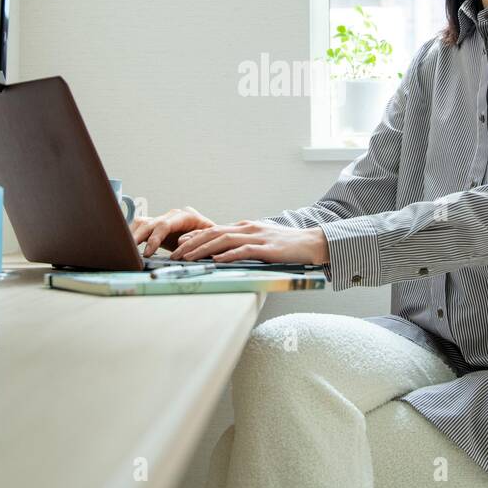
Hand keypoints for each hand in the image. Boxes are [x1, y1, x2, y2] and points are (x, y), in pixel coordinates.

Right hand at [131, 206, 216, 257]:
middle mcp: (173, 215)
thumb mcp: (209, 239)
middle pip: (150, 223)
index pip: (165, 224)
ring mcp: (164, 220)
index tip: (148, 252)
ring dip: (132, 235)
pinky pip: (141, 227)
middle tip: (130, 252)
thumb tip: (181, 241)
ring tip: (126, 249)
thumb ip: (196, 238)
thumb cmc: (211, 238)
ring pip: (142, 223)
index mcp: (186, 216)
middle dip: (138, 237)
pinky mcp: (158, 227)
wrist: (211, 237)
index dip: (155, 238)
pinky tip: (128, 246)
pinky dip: (133, 235)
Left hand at [169, 219, 329, 264]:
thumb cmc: (286, 245)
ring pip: (223, 240)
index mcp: (245, 227)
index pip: (214, 229)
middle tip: (175, 254)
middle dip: (191, 244)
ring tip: (187, 258)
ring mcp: (257, 237)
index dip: (195, 236)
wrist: (312, 243)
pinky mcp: (267, 248)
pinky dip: (228, 255)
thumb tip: (224, 253)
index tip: (179, 244)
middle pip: (213, 233)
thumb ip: (244, 244)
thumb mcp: (261, 240)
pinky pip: (244, 251)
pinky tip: (216, 260)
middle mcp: (248, 228)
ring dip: (203, 249)